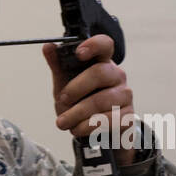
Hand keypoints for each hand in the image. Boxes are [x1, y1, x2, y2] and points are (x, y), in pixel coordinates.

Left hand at [42, 34, 136, 165]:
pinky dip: (89, 126)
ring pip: (102, 100)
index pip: (105, 45)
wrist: (94, 131)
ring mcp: (125, 95)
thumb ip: (58, 66)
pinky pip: (109, 120)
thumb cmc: (81, 102)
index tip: (78, 54)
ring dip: (77, 113)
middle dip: (76, 88)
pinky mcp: (128, 116)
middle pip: (100, 73)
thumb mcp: (66, 83)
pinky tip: (78, 129)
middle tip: (62, 100)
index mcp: (102, 62)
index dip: (94, 45)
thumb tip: (48, 47)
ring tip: (63, 122)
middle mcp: (117, 75)